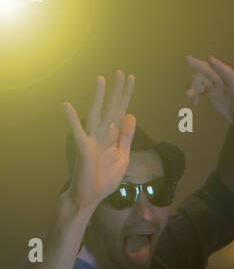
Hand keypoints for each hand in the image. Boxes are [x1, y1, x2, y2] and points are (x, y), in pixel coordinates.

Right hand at [62, 71, 135, 212]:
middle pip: (111, 110)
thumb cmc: (104, 178)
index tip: (131, 78)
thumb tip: (131, 115)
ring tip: (101, 80)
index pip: (121, 112)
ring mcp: (92, 141)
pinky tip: (66, 105)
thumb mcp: (122, 158)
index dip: (126, 96)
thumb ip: (126, 137)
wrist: (89, 197)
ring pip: (96, 116)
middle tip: (120, 71)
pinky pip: (78, 133)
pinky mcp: (84, 150)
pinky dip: (73, 120)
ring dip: (98, 98)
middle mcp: (101, 135)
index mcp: (112, 137)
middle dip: (117, 92)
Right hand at [186, 55, 233, 131]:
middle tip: (187, 59)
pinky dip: (193, 93)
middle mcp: (225, 82)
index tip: (210, 59)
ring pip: (201, 79)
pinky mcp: (211, 92)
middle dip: (199, 65)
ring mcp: (217, 85)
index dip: (219, 66)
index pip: (228, 73)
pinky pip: (198, 88)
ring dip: (193, 85)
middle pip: (211, 70)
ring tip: (190, 96)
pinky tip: (194, 102)